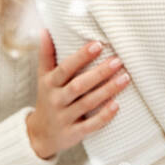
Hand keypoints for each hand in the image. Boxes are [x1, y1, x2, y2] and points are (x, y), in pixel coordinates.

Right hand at [25, 31, 130, 159]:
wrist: (39, 134)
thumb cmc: (47, 98)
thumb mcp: (43, 77)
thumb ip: (46, 54)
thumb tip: (46, 29)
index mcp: (50, 83)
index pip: (65, 68)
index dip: (81, 57)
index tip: (98, 44)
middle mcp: (56, 100)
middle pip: (78, 86)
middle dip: (99, 73)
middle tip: (118, 60)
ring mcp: (64, 118)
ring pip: (87, 103)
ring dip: (107, 91)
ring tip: (125, 78)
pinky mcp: (73, 133)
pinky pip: (90, 125)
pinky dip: (103, 116)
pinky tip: (117, 106)